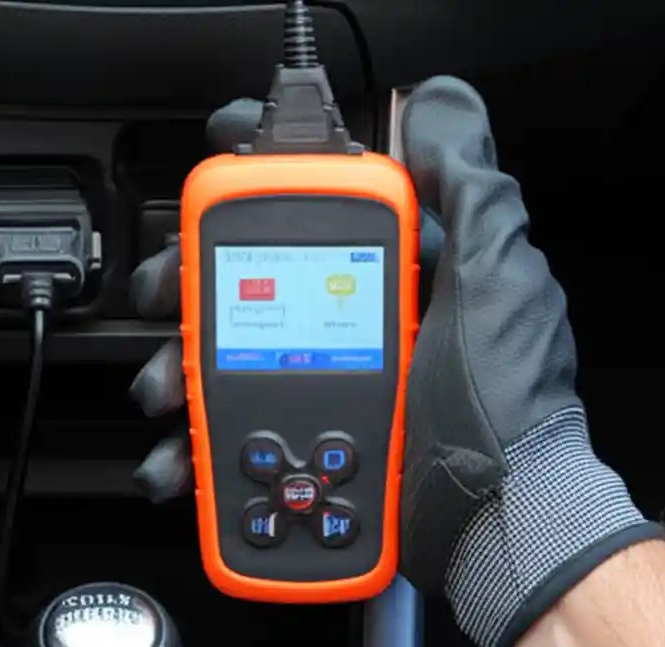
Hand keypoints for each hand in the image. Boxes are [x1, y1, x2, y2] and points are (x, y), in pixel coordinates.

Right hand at [130, 78, 662, 646]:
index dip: (254, 194)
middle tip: (163, 297)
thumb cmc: (501, 408)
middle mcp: (352, 326)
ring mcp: (323, 388)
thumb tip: (433, 102)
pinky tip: (176, 458)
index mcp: (394, 278)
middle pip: (248, 287)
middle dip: (189, 288)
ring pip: (225, 362)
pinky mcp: (302, 447)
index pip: (312, 215)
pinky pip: (230, 437)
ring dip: (176, 369)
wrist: (493, 526)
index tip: (212, 185)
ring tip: (164, 391)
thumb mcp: (494, 282)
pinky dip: (191, 448)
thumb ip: (466, 189)